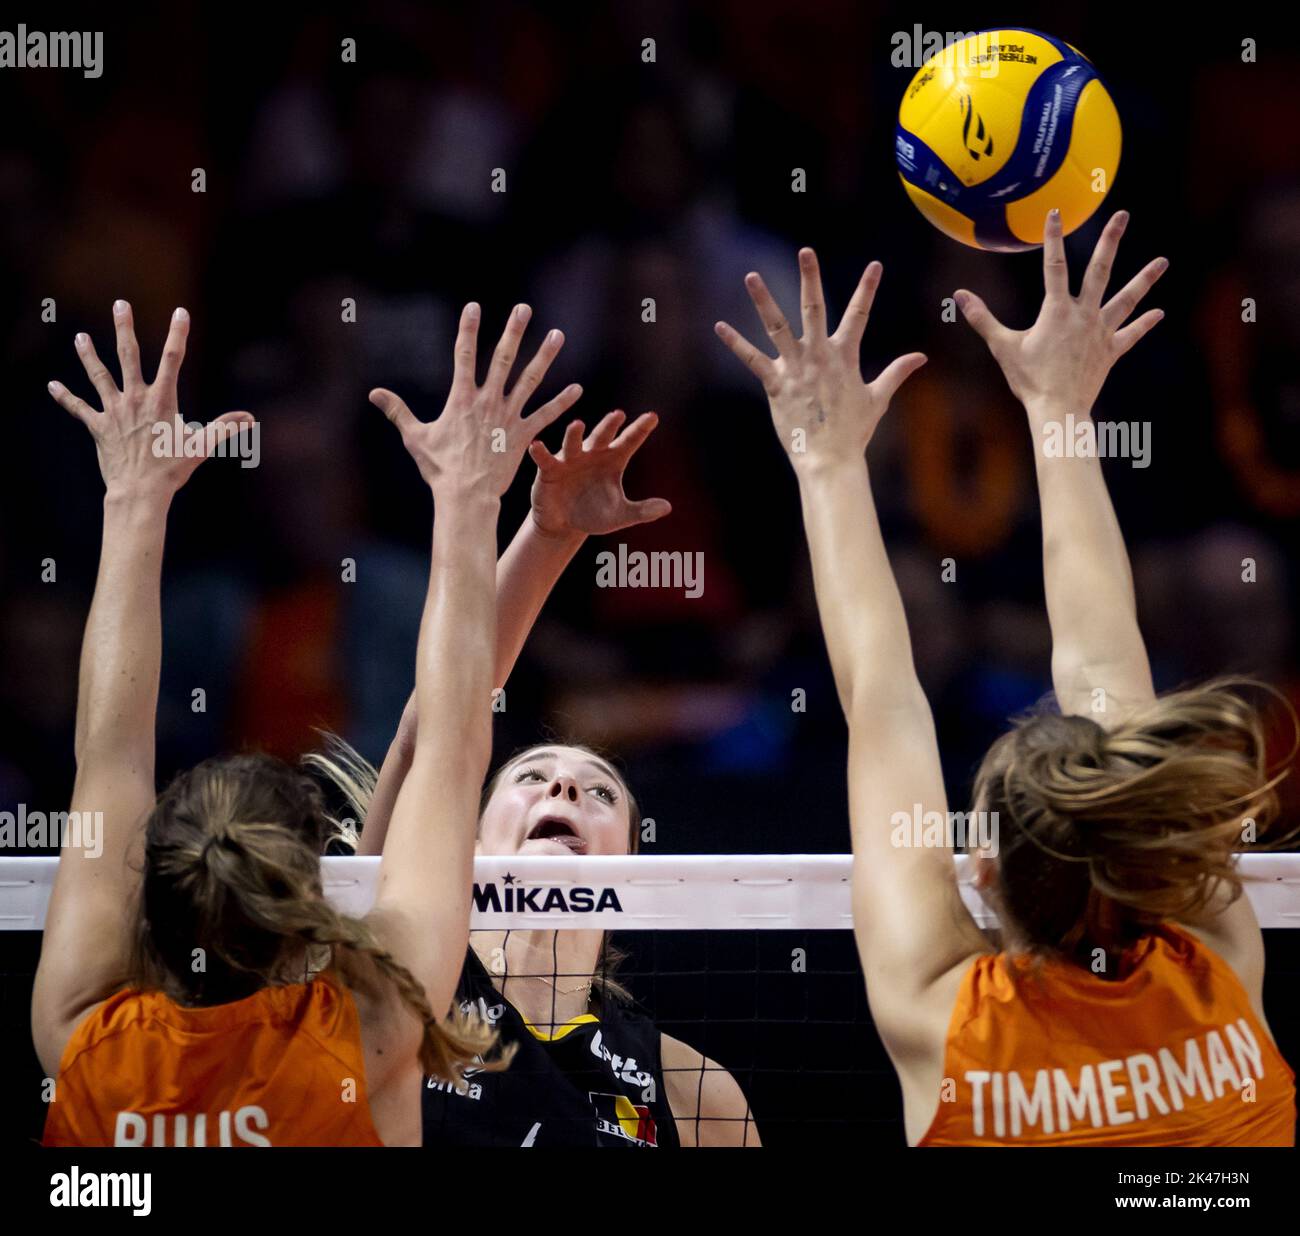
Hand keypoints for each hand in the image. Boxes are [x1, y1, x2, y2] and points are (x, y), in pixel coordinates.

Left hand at [48, 301, 252, 500]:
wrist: (139, 491)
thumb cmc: (172, 470)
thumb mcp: (202, 447)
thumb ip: (225, 428)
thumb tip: (249, 418)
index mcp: (162, 400)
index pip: (172, 359)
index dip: (178, 334)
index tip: (180, 313)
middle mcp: (135, 399)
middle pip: (128, 355)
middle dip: (125, 328)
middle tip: (120, 305)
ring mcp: (114, 411)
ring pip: (99, 376)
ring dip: (88, 355)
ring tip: (79, 337)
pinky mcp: (99, 427)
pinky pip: (79, 408)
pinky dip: (65, 397)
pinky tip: (52, 386)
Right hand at [371, 302, 579, 498]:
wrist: (466, 496)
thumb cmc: (439, 468)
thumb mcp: (415, 437)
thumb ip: (397, 411)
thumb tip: (373, 393)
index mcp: (462, 398)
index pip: (464, 355)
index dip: (468, 329)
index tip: (474, 306)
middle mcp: (487, 401)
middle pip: (503, 359)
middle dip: (513, 331)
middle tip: (524, 308)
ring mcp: (508, 417)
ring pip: (530, 380)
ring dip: (545, 356)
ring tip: (558, 335)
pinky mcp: (523, 435)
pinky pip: (546, 415)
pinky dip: (562, 402)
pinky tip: (578, 388)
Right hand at [529, 411, 671, 536]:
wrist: (564, 524)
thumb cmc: (594, 514)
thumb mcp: (620, 515)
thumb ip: (642, 511)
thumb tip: (668, 507)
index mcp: (613, 460)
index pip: (629, 441)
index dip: (640, 429)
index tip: (653, 417)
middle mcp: (592, 454)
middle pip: (602, 437)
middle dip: (609, 426)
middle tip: (617, 415)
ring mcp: (570, 459)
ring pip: (573, 443)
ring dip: (575, 435)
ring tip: (578, 425)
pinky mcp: (549, 470)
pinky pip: (545, 459)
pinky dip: (541, 452)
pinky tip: (537, 445)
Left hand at [714, 248, 925, 471]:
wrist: (830, 459)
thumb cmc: (854, 432)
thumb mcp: (878, 398)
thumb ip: (896, 372)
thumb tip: (922, 357)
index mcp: (844, 356)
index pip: (859, 314)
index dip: (868, 288)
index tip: (875, 265)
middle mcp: (819, 355)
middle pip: (814, 308)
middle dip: (811, 278)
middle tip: (806, 251)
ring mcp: (795, 368)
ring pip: (777, 326)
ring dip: (764, 300)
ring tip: (751, 275)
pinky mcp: (775, 384)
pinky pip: (752, 359)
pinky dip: (736, 343)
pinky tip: (720, 327)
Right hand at [955, 209, 1166, 411]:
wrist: (1058, 409)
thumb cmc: (1029, 380)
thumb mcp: (1002, 347)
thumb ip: (982, 318)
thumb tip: (959, 295)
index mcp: (1056, 311)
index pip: (1053, 266)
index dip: (1053, 238)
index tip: (1056, 213)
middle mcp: (1083, 315)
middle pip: (1100, 271)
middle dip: (1110, 241)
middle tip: (1122, 216)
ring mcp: (1101, 332)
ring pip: (1126, 299)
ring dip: (1144, 279)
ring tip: (1163, 262)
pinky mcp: (1110, 351)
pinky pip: (1131, 335)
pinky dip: (1144, 324)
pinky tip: (1158, 312)